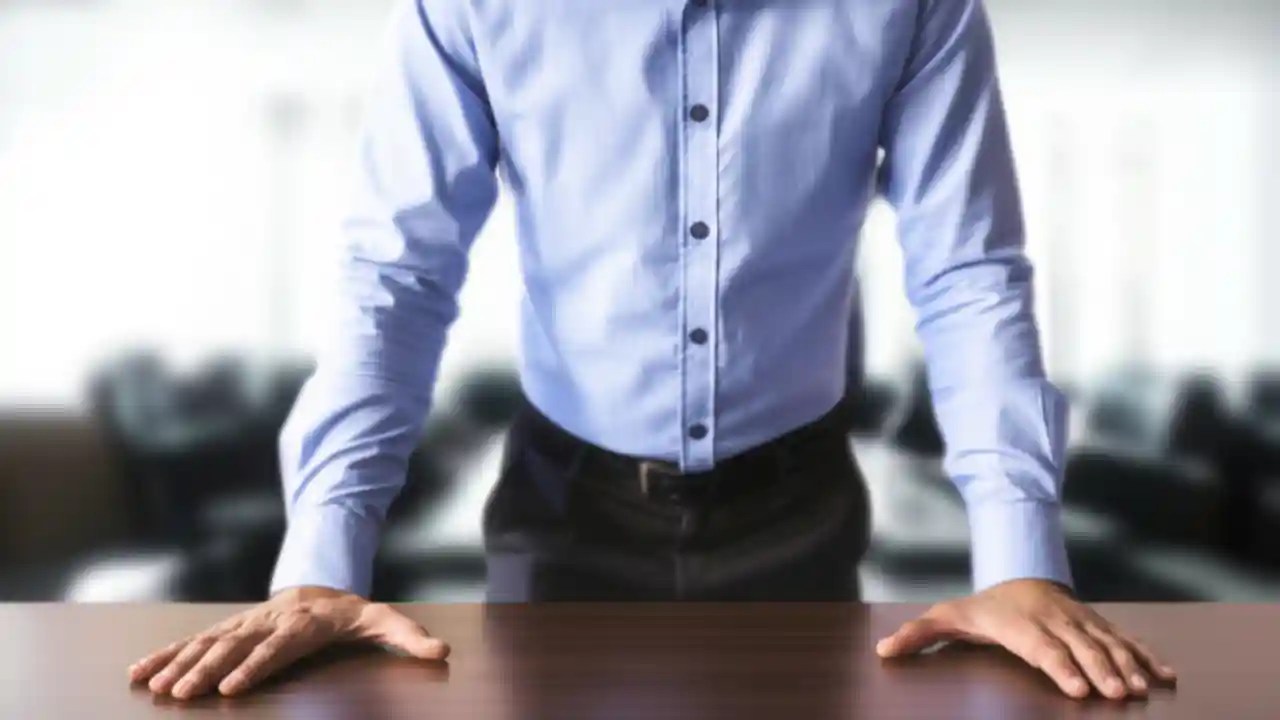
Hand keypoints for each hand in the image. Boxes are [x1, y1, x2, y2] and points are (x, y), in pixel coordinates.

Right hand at [127, 586, 448, 699]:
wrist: (324, 587)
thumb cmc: (354, 614)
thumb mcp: (387, 621)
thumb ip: (410, 638)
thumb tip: (442, 652)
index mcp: (304, 624)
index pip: (277, 647)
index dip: (254, 666)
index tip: (232, 687)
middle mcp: (269, 621)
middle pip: (234, 647)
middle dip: (207, 671)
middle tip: (184, 695)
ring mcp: (245, 623)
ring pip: (208, 643)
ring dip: (180, 665)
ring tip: (157, 689)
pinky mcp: (229, 628)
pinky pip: (193, 641)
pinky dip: (166, 655)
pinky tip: (141, 673)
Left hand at [875, 579, 1176, 699]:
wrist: (1019, 571)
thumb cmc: (983, 606)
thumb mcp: (946, 616)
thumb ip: (917, 635)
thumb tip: (883, 650)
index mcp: (1021, 625)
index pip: (1043, 647)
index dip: (1060, 666)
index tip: (1077, 687)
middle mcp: (1055, 622)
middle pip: (1081, 647)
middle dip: (1101, 670)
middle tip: (1117, 694)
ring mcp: (1080, 622)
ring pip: (1108, 642)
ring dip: (1128, 665)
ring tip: (1144, 688)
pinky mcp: (1098, 625)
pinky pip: (1126, 639)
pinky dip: (1147, 655)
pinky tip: (1166, 675)